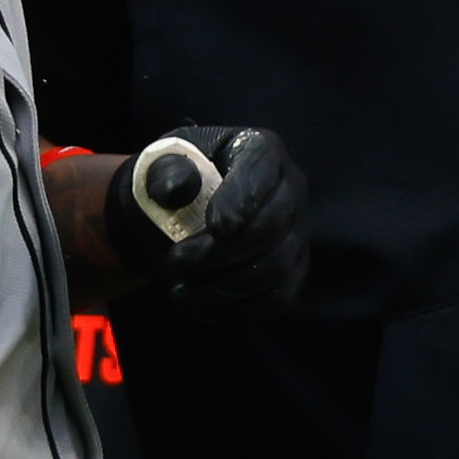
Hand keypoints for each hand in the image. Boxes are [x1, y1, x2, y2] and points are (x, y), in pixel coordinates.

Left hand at [106, 124, 309, 321]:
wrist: (180, 215)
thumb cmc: (176, 182)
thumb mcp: (163, 164)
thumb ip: (166, 171)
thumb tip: (175, 189)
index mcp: (260, 150)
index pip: (262, 169)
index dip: (243, 199)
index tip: (216, 227)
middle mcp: (290, 189)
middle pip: (273, 226)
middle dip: (221, 253)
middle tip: (176, 263)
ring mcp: (296, 233)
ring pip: (275, 269)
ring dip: (224, 288)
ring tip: (180, 293)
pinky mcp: (291, 272)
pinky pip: (276, 298)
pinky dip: (237, 309)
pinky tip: (201, 308)